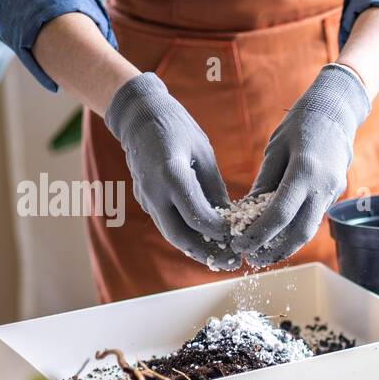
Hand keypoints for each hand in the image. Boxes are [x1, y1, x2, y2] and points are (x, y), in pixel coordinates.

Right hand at [104, 72, 238, 269]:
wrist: (138, 115)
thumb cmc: (176, 127)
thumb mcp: (204, 153)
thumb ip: (215, 189)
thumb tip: (232, 220)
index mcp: (171, 174)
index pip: (198, 217)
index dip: (221, 233)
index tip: (240, 238)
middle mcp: (154, 190)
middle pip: (179, 236)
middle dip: (207, 254)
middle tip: (231, 264)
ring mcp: (145, 196)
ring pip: (171, 234)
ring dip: (196, 250)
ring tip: (221, 259)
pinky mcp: (144, 199)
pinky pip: (167, 223)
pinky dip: (186, 235)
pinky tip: (207, 241)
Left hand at [235, 64, 369, 265]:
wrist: (337, 110)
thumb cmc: (301, 123)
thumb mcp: (276, 148)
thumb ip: (264, 182)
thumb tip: (246, 213)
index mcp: (305, 171)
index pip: (280, 214)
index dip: (258, 234)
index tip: (240, 245)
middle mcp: (323, 186)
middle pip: (299, 232)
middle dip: (274, 250)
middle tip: (252, 260)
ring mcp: (333, 191)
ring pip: (310, 230)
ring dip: (287, 246)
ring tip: (264, 254)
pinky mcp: (335, 193)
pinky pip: (314, 219)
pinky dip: (296, 232)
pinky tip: (279, 237)